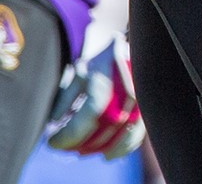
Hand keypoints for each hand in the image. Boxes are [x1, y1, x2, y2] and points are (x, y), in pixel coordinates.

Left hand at [46, 31, 144, 158]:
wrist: (131, 46)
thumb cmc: (101, 61)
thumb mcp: (79, 74)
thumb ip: (66, 99)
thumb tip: (54, 124)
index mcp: (105, 77)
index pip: (87, 115)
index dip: (69, 134)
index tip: (52, 142)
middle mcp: (126, 87)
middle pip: (105, 126)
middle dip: (82, 142)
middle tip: (65, 148)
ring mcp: (141, 96)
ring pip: (123, 132)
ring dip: (101, 147)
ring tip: (82, 152)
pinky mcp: (149, 105)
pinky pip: (138, 132)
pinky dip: (123, 147)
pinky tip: (108, 155)